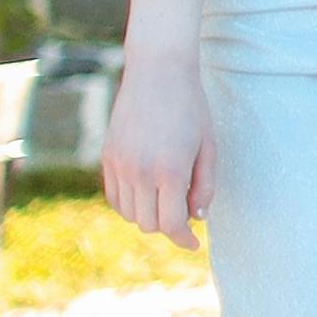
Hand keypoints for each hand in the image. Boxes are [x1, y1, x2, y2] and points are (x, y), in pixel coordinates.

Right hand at [98, 50, 214, 252]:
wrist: (157, 73)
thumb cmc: (191, 108)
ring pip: (130, 213)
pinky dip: (130, 204)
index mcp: (169, 171)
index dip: (183, 238)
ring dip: (149, 215)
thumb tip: (197, 217)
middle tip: (185, 212)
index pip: (171, 223)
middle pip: (149, 223)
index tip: (194, 242)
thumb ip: (205, 186)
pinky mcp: (107, 157)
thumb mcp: (209, 147)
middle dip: (169, 225)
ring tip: (168, 199)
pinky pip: (114, 197)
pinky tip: (147, 194)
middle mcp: (139, 172)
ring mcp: (119, 165)